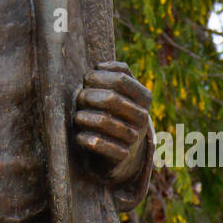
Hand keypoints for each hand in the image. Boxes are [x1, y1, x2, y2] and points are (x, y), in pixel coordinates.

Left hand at [73, 60, 152, 182]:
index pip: (120, 79)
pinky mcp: (121, 155)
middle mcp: (143, 117)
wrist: (122, 152)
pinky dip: (84, 138)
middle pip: (110, 98)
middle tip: (79, 99)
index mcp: (144, 97)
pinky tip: (80, 136)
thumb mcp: (121, 90)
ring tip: (78, 117)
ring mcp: (134, 137)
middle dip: (87, 96)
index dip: (97, 76)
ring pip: (102, 121)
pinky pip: (97, 143)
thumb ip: (115, 71)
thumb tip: (99, 66)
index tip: (86, 80)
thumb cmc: (115, 112)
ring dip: (82, 117)